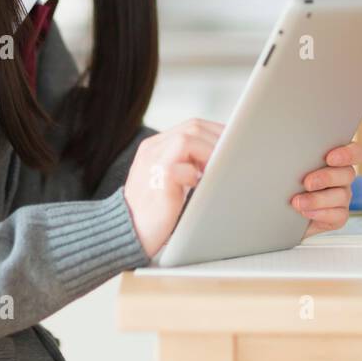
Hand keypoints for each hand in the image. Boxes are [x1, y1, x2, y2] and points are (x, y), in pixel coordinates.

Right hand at [123, 118, 225, 257]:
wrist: (127, 234)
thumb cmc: (155, 211)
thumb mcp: (170, 179)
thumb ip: (187, 163)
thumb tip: (223, 156)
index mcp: (155, 147)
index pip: (191, 126)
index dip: (216, 132)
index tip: (234, 143)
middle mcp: (151, 150)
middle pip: (192, 128)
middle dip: (218, 139)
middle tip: (233, 156)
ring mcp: (151, 163)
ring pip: (187, 139)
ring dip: (210, 152)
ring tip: (219, 168)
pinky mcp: (156, 181)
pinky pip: (180, 167)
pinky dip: (195, 174)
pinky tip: (199, 184)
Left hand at [290, 140, 361, 237]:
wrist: (280, 209)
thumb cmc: (286, 181)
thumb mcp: (290, 165)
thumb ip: (299, 157)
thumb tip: (289, 149)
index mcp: (335, 158)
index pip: (355, 152)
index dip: (348, 154)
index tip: (330, 158)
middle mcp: (342, 176)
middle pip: (348, 173)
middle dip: (327, 178)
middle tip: (307, 183)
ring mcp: (342, 196)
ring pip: (341, 195)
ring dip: (317, 199)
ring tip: (298, 202)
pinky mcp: (339, 215)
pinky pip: (338, 215)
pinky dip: (320, 213)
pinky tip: (305, 212)